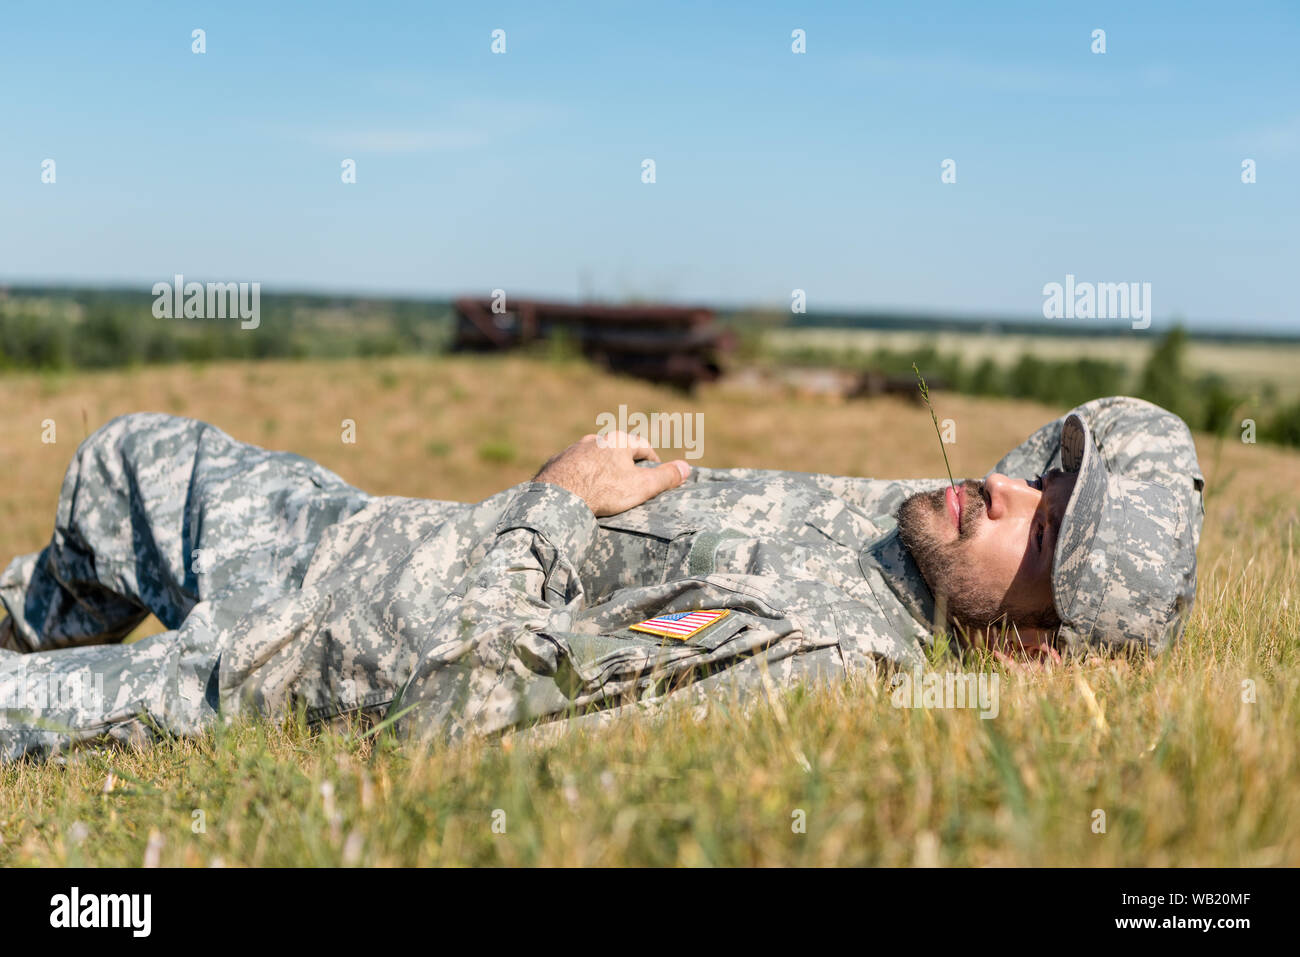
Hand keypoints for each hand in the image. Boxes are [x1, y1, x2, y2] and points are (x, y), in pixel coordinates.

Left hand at [534, 431, 690, 516]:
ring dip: (603, 469)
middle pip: (618, 450)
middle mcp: (594, 439)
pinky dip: (582, 476)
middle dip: (626, 465)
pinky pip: (575, 468)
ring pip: (594, 458)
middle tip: (632, 484)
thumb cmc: (603, 490)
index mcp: (618, 440)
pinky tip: (582, 491)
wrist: (558, 498)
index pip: (643, 446)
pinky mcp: (556, 463)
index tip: (656, 475)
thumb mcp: (641, 486)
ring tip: (606, 489)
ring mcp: (573, 450)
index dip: (653, 461)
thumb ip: (665, 477)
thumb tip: (687, 467)